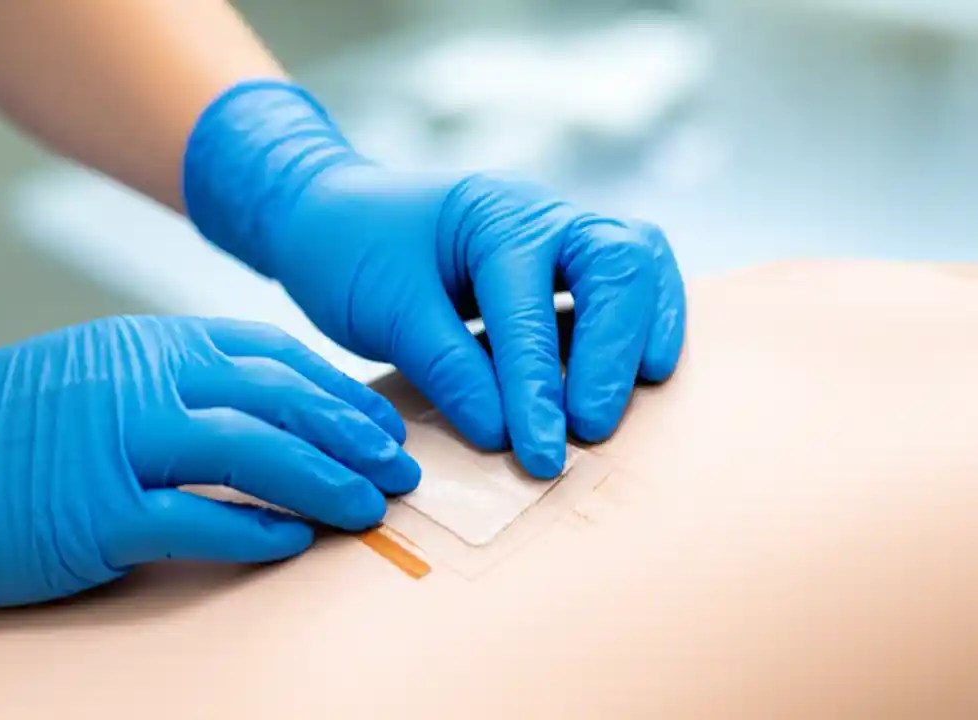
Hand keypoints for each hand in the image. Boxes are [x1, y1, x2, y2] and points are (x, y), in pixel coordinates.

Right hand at [0, 316, 416, 607]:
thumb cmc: (0, 425)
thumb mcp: (92, 370)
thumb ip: (170, 378)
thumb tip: (257, 406)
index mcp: (145, 342)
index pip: (269, 355)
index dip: (335, 391)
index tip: (378, 423)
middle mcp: (140, 381)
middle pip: (277, 399)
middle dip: (351, 435)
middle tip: (400, 468)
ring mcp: (118, 443)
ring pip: (253, 453)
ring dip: (324, 480)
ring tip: (370, 506)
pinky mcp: (95, 512)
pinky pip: (199, 518)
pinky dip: (255, 531)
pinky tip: (295, 541)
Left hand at [185, 82, 685, 477]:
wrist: (330, 216)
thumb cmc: (351, 257)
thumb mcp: (386, 314)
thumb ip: (449, 369)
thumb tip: (507, 436)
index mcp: (491, 214)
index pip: (530, 308)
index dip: (537, 387)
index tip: (540, 455)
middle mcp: (541, 213)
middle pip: (615, 266)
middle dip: (609, 355)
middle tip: (589, 430)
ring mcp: (562, 230)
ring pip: (637, 264)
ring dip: (639, 334)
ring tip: (635, 401)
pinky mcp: (568, 260)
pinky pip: (631, 279)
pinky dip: (647, 320)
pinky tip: (648, 371)